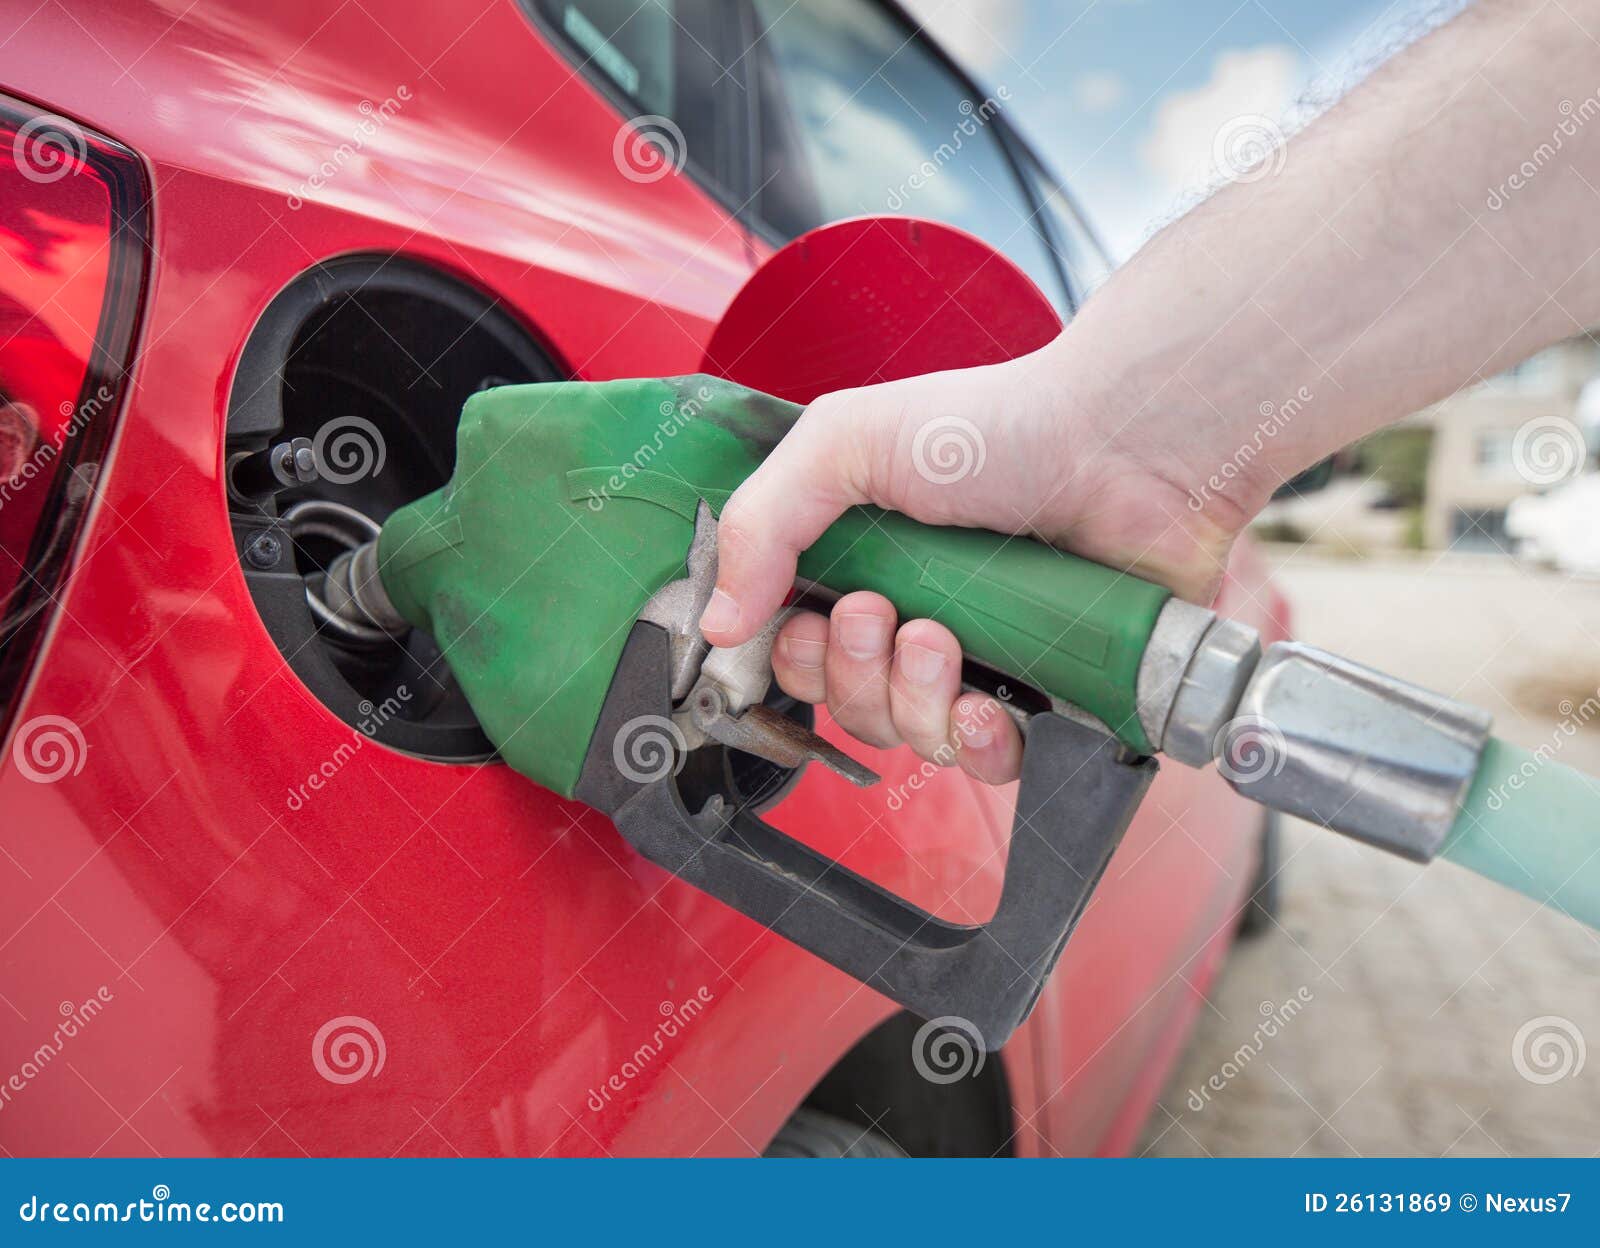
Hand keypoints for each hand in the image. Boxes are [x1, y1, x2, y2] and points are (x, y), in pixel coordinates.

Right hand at [698, 339, 1270, 784]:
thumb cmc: (995, 427)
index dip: (790, 656)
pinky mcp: (1049, 696)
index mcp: (864, 563)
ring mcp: (983, 661)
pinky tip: (988, 705)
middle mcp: (917, 616)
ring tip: (942, 638)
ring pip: (912, 740)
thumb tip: (715, 624)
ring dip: (912, 698)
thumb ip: (764, 524)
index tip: (806, 621)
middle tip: (885, 613)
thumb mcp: (846, 443)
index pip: (795, 649)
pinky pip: (991, 765)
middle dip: (853, 672)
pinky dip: (979, 746)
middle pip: (846, 704)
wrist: (1125, 443)